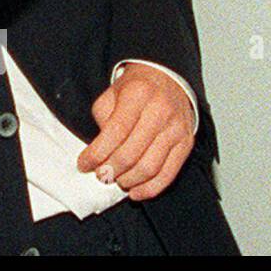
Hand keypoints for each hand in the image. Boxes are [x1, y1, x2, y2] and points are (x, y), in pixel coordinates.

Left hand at [77, 62, 196, 200]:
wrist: (167, 79)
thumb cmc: (136, 89)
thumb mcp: (111, 95)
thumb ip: (103, 120)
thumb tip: (99, 153)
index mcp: (137, 95)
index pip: (114, 132)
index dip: (96, 153)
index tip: (84, 164)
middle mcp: (160, 112)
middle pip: (132, 153)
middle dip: (111, 170)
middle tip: (100, 176)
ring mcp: (176, 129)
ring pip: (150, 167)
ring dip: (129, 181)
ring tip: (115, 181)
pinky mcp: (186, 143)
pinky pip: (169, 173)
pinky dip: (151, 188)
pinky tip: (136, 192)